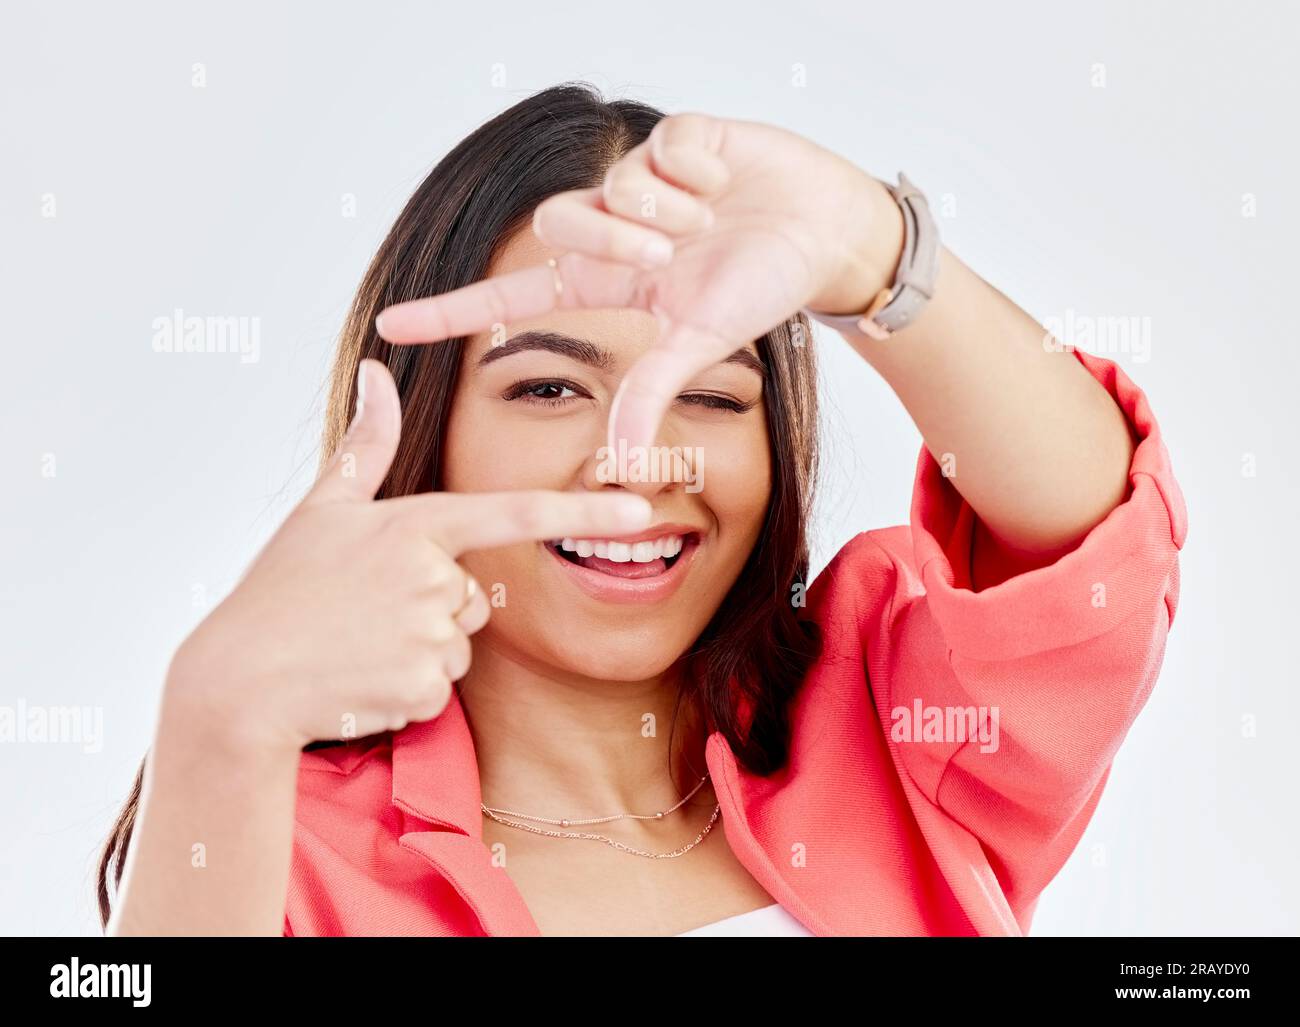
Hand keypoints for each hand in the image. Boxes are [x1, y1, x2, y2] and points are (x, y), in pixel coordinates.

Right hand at [165, 359, 652, 754]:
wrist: (239, 682)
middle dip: (434, 604)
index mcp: (415, 526)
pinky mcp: (426, 688)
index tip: (641, 509)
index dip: (584, 512)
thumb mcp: (322, 510)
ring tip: (359, 643)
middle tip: (365, 610)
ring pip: (459, 643)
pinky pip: (441, 686)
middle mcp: (433, 577)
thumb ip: (367, 444)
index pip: (515, 514)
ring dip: (420, 647)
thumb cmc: (280, 588)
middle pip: (473, 595)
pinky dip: (408, 686)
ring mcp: (431, 635)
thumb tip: (377, 372)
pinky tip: (362, 676)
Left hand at [372, 113, 903, 452]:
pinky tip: (727, 180)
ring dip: (667, 210)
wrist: (825, 235)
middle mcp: (613, 230)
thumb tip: (619, 466)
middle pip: (560, 225)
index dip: (453, 311)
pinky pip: (663, 146)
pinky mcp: (676, 137)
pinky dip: (701, 169)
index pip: (513, 294)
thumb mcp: (700, 343)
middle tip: (673, 255)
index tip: (391, 327)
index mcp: (607, 281)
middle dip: (616, 241)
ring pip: (613, 186)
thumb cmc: (759, 288)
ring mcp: (642, 181)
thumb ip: (652, 393)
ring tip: (712, 218)